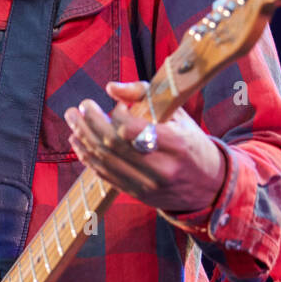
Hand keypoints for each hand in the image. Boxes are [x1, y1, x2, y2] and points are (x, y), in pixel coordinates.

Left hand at [64, 80, 226, 214]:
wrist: (208, 186)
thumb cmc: (190, 142)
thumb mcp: (178, 114)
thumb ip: (145, 95)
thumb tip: (111, 88)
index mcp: (175, 144)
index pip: (132, 131)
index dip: (113, 116)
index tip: (106, 104)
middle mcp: (161, 168)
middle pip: (113, 146)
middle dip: (89, 124)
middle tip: (77, 108)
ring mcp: (147, 185)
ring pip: (105, 161)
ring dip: (83, 139)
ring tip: (72, 121)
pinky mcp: (137, 194)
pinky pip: (105, 176)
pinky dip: (88, 157)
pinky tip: (78, 142)